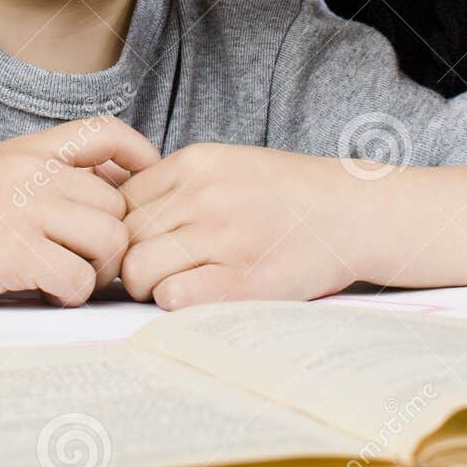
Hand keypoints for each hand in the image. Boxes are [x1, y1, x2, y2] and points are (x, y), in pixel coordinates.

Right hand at [0, 118, 159, 306]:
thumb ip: (42, 176)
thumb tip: (108, 191)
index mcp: (27, 150)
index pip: (106, 133)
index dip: (140, 158)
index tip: (142, 190)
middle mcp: (31, 173)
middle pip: (120, 206)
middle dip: (112, 243)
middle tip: (83, 263)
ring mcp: (23, 210)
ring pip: (110, 242)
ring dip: (96, 272)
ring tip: (63, 279)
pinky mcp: (13, 252)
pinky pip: (78, 279)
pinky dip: (68, 295)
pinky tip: (41, 293)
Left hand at [119, 145, 364, 306]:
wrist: (353, 213)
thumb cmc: (284, 196)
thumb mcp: (225, 167)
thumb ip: (174, 185)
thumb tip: (114, 213)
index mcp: (195, 163)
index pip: (119, 200)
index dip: (119, 229)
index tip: (136, 245)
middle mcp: (204, 196)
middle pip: (123, 236)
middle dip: (126, 260)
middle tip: (149, 273)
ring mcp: (225, 237)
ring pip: (139, 268)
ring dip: (146, 286)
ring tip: (170, 286)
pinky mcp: (245, 279)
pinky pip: (173, 296)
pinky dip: (173, 302)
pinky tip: (195, 296)